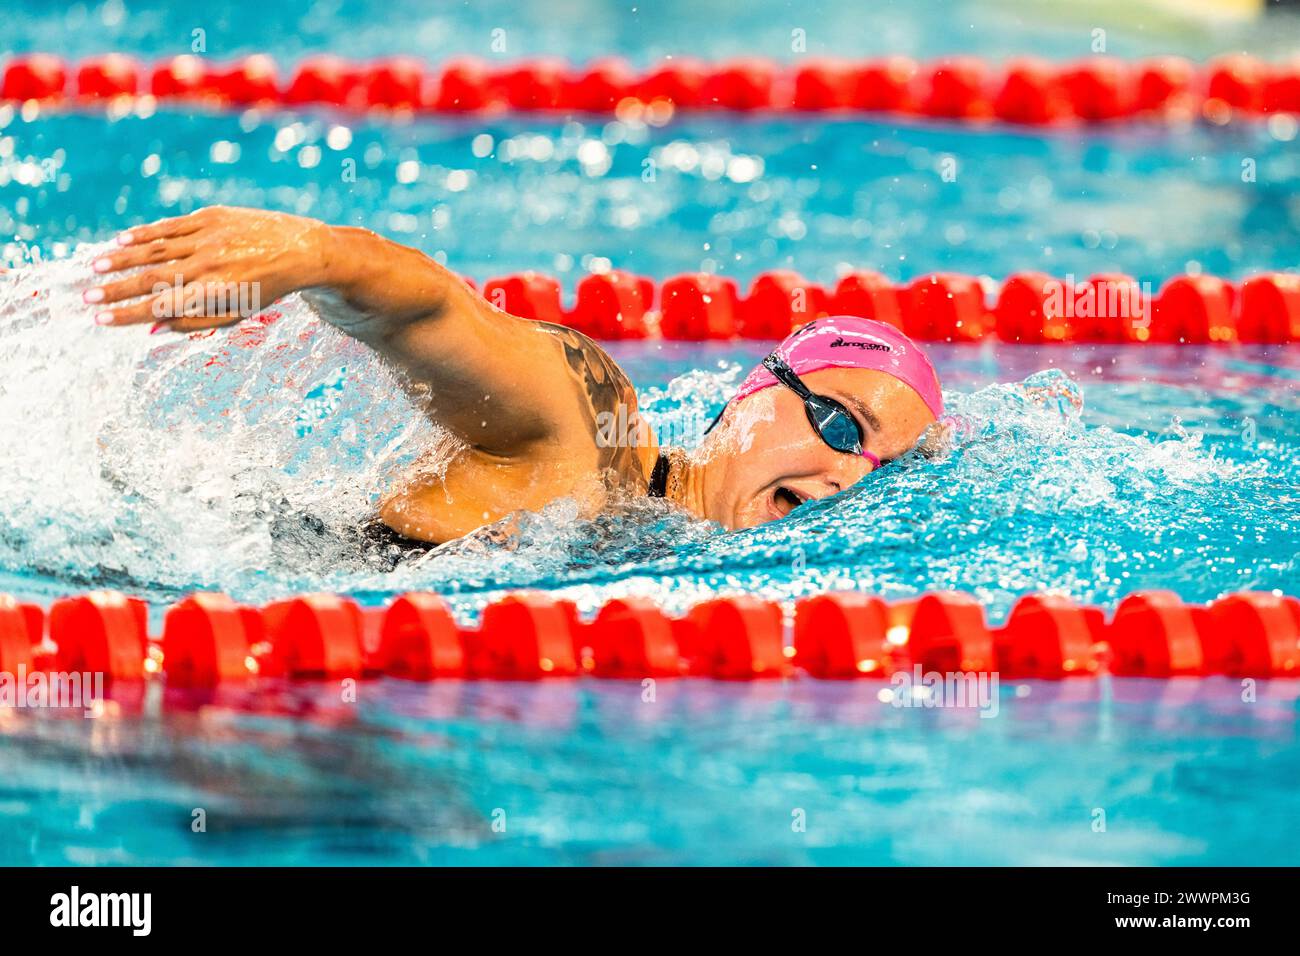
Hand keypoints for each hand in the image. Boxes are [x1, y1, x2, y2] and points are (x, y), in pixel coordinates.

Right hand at [85, 205, 330, 332]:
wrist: (301, 250)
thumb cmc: (265, 288)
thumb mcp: (237, 313)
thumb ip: (196, 322)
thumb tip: (153, 328)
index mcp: (216, 293)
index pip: (161, 306)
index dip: (127, 314)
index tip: (101, 319)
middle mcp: (210, 265)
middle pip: (151, 278)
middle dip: (116, 289)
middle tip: (86, 298)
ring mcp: (210, 238)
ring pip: (155, 249)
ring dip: (122, 259)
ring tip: (95, 267)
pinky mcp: (212, 217)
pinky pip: (170, 226)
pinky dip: (144, 234)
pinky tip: (121, 240)